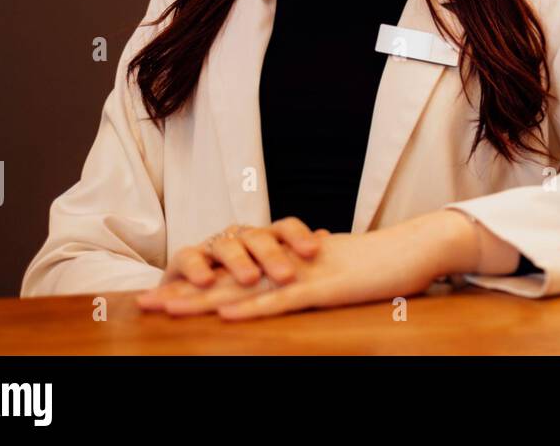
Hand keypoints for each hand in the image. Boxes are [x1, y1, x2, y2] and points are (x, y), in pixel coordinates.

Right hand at [137, 217, 324, 311]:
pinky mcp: (185, 258)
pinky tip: (207, 281)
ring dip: (239, 262)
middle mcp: (240, 236)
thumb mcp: (268, 263)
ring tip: (251, 278)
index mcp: (264, 236)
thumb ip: (293, 251)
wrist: (194, 278)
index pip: (284, 228)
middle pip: (258, 238)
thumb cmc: (241, 270)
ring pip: (227, 246)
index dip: (299, 237)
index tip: (314, 251)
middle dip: (273, 256)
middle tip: (286, 276)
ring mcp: (212, 245)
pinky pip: (189, 258)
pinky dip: (197, 268)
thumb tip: (326, 236)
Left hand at [164, 211, 466, 320]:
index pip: (236, 272)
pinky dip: (251, 308)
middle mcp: (288, 264)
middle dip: (185, 291)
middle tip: (143, 301)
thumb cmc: (384, 259)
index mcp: (289, 260)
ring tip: (165, 308)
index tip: (164, 291)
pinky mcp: (324, 288)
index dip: (199, 281)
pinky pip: (281, 301)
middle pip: (228, 278)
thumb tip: (314, 244)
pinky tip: (223, 316)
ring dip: (202, 299)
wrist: (416, 247)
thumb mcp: (343, 260)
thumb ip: (321, 257)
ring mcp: (303, 274)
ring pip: (244, 288)